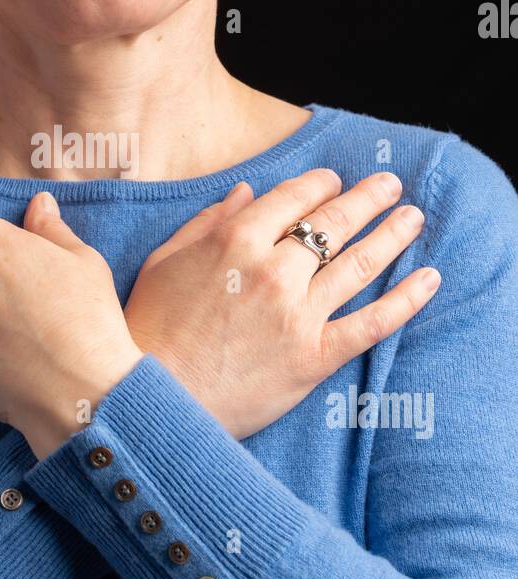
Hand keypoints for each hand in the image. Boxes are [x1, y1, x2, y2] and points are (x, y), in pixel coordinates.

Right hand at [123, 168, 439, 440]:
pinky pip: (370, 323)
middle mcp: (272, 270)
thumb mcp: (166, 262)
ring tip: (413, 218)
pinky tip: (429, 279)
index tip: (335, 181)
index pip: (293, 198)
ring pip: (358, 263)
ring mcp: (296, 313)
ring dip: (392, 235)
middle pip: (333, 222)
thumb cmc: (150, 328)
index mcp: (234, 239)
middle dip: (367, 198)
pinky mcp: (313, 356)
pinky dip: (406, 301)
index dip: (321, 184)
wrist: (149, 397)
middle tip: (390, 185)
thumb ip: (207, 222)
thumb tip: (246, 193)